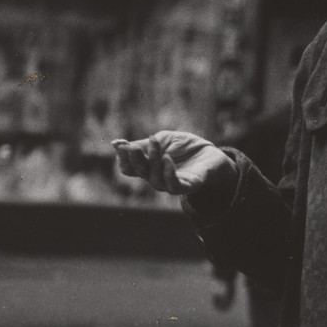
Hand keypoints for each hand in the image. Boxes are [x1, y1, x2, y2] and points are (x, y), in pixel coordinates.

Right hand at [112, 131, 234, 196]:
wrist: (209, 152)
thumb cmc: (184, 147)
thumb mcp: (161, 140)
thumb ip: (143, 144)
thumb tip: (117, 144)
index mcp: (147, 167)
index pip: (129, 168)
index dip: (123, 158)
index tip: (121, 145)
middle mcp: (155, 178)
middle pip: (140, 172)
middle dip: (136, 158)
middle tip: (135, 145)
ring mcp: (170, 184)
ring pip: (155, 178)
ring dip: (153, 160)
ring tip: (154, 143)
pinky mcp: (187, 186)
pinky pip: (174, 186)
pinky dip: (169, 173)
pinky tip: (167, 160)